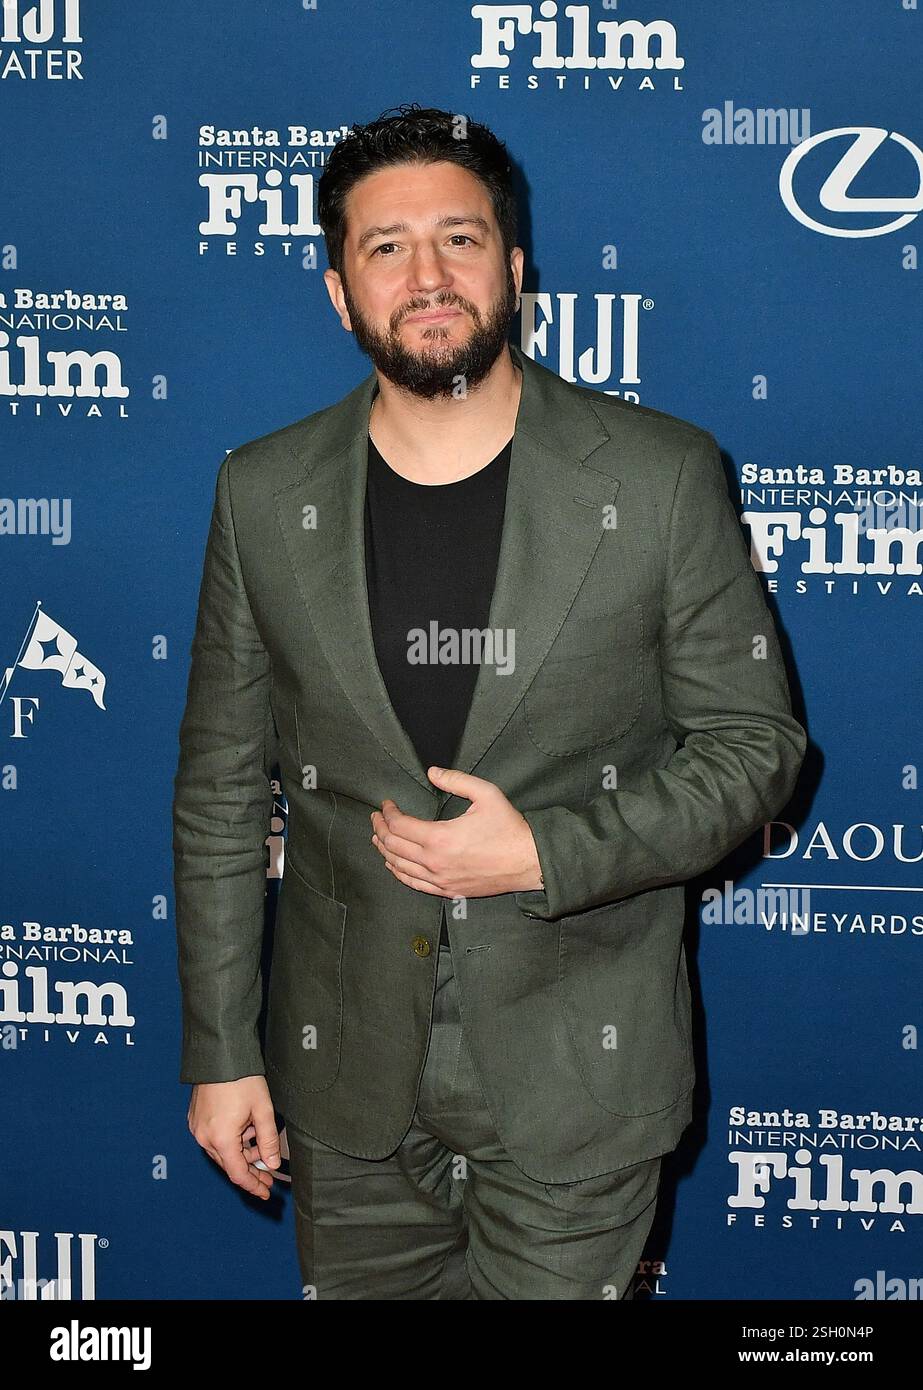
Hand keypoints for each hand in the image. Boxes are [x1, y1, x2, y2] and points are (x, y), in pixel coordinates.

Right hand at [187, 1076, 280, 1200]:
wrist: (219, 1054)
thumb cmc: (242, 1079)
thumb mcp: (263, 1110)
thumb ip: (268, 1140)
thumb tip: (272, 1164)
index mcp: (221, 1139)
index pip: (238, 1174)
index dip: (254, 1185)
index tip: (266, 1192)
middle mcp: (205, 1138)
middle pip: (230, 1164)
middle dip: (251, 1169)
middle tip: (269, 1173)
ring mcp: (197, 1128)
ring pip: (223, 1151)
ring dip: (242, 1152)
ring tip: (261, 1141)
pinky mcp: (196, 1119)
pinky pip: (215, 1138)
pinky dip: (231, 1140)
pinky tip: (246, 1129)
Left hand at [370, 766, 543, 898]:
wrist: (528, 862)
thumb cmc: (509, 828)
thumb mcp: (486, 794)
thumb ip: (456, 780)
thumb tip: (432, 772)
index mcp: (440, 838)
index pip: (399, 825)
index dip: (388, 813)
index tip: (386, 804)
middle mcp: (434, 862)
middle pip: (393, 846)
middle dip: (380, 829)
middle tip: (376, 818)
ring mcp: (440, 880)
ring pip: (399, 866)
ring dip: (384, 850)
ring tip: (377, 837)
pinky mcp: (448, 891)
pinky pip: (413, 884)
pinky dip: (398, 872)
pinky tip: (392, 864)